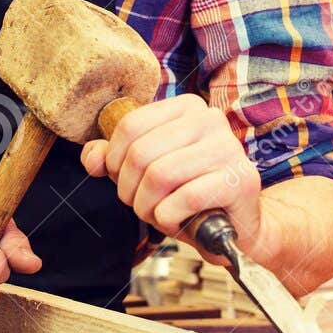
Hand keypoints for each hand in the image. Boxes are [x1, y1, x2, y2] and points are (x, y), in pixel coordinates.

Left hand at [79, 93, 264, 262]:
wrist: (237, 225)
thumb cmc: (189, 194)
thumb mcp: (147, 172)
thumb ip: (115, 159)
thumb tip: (92, 159)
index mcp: (187, 107)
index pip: (130, 125)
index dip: (115, 161)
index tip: (125, 181)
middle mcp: (210, 119)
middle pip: (141, 152)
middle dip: (130, 190)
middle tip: (142, 204)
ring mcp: (228, 148)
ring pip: (159, 176)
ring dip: (148, 207)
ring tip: (159, 214)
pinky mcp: (239, 180)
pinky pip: (185, 199)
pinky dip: (170, 219)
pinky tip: (178, 221)